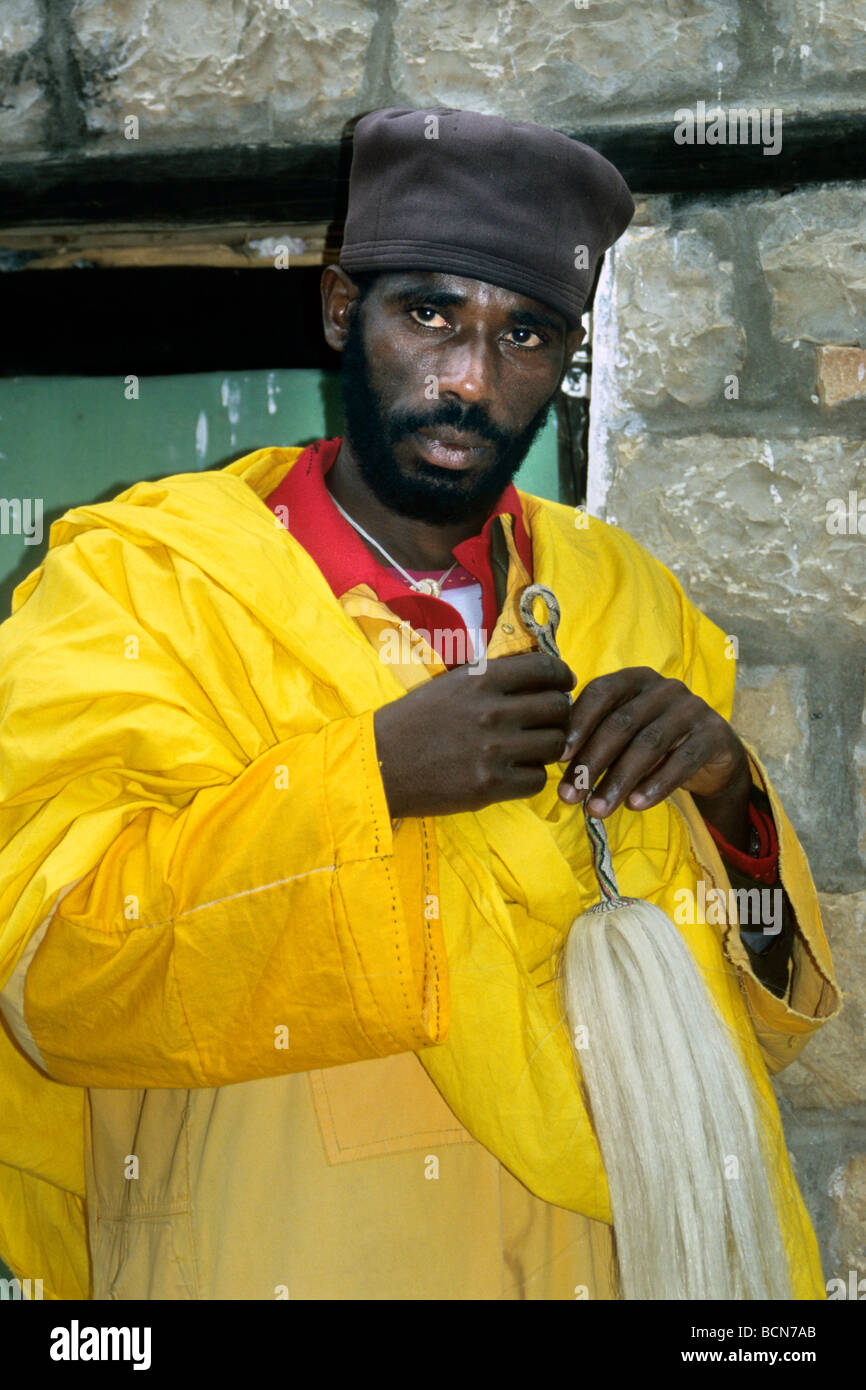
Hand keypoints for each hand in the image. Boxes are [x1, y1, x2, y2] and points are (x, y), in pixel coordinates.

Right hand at [373, 650, 575, 818]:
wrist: (380, 765)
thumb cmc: (413, 722)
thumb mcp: (450, 685)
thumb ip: (492, 679)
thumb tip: (538, 677)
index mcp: (481, 680)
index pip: (545, 668)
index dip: (562, 675)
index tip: (564, 684)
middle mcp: (492, 711)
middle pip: (558, 707)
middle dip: (559, 714)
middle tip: (549, 722)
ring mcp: (493, 751)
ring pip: (555, 745)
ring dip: (549, 747)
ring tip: (532, 749)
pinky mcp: (490, 786)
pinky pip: (537, 780)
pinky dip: (531, 777)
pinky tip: (515, 773)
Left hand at [557, 668, 750, 837]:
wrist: (710, 755)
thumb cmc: (654, 742)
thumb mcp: (625, 735)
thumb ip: (596, 739)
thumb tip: (558, 765)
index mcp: (635, 678)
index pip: (601, 692)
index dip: (578, 723)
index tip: (559, 758)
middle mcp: (664, 687)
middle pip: (621, 722)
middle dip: (592, 762)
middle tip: (570, 796)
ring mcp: (691, 708)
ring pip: (649, 744)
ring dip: (619, 781)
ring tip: (597, 810)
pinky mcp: (713, 733)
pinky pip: (682, 761)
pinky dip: (656, 785)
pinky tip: (635, 805)